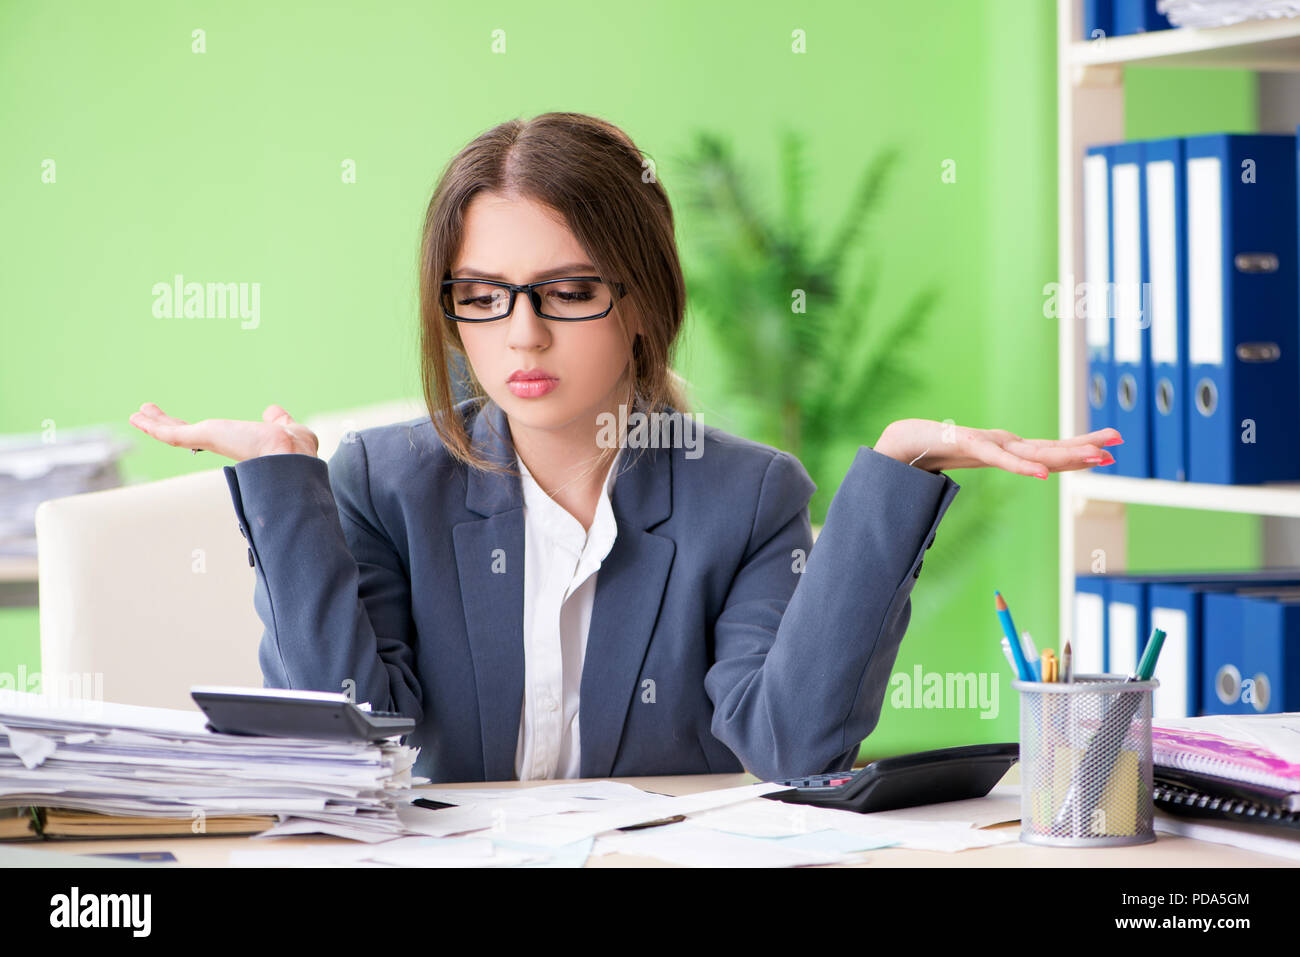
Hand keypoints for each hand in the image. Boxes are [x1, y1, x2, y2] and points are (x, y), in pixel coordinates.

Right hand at [128, 403, 319, 462]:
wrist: (291, 454)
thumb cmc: (294, 447)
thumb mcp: (284, 427)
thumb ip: (277, 419)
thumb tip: (274, 412)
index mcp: (235, 442)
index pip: (206, 435)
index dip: (189, 428)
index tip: (177, 422)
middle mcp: (220, 444)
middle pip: (184, 434)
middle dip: (165, 424)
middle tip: (145, 415)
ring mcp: (209, 441)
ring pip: (173, 434)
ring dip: (153, 423)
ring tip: (135, 415)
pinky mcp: (203, 437)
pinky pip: (171, 433)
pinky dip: (153, 426)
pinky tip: (138, 418)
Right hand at [873, 419, 1121, 478]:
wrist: (897, 442)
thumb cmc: (931, 453)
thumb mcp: (969, 465)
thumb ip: (985, 468)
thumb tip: (1001, 477)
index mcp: (1003, 449)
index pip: (1048, 451)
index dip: (1078, 450)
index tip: (1108, 450)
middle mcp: (1000, 442)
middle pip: (1049, 446)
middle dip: (1084, 443)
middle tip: (1118, 440)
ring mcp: (985, 442)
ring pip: (1031, 450)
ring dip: (1064, 453)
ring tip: (1094, 455)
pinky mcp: (965, 443)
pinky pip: (998, 458)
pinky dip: (1020, 466)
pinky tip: (1041, 473)